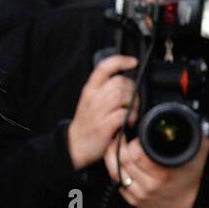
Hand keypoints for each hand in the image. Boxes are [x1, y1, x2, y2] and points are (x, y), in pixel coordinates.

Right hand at [66, 55, 139, 169]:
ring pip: (123, 96)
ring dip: (133, 104)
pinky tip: (128, 122)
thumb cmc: (87, 123)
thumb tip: (126, 80)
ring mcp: (98, 112)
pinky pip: (123, 114)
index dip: (121, 61)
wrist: (75, 146)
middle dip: (132, 90)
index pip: (105, 67)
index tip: (133, 62)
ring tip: (131, 112)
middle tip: (132, 100)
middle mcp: (93, 98)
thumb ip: (104, 88)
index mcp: (89, 89)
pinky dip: (130, 117)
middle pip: (120, 82)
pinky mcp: (104, 126)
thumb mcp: (90, 100)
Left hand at [104, 132, 208, 207]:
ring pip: (116, 172)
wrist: (187, 207)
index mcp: (162, 174)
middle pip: (123, 161)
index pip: (136, 154)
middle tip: (120, 136)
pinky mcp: (133, 201)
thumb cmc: (190, 180)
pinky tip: (117, 161)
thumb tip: (190, 121)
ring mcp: (139, 194)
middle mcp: (149, 186)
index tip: (134, 135)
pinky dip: (115, 170)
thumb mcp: (196, 157)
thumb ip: (194, 138)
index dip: (132, 142)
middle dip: (119, 145)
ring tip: (115, 145)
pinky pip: (117, 183)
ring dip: (112, 156)